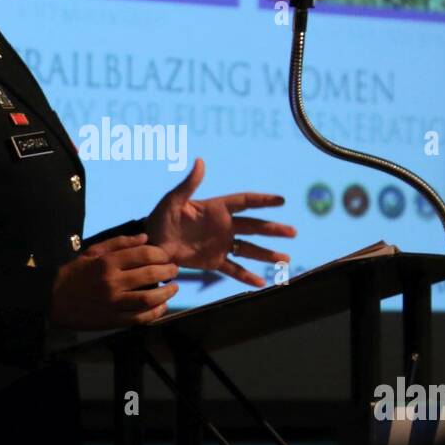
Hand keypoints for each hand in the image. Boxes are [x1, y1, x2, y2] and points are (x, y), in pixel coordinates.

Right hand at [49, 233, 178, 329]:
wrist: (52, 299)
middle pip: (150, 274)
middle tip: (174, 270)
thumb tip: (145, 238)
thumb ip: (119, 243)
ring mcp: (114, 303)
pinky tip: (162, 307)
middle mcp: (113, 282)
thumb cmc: (74, 273)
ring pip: (149, 298)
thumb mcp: (92, 252)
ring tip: (173, 288)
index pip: (143, 254)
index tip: (166, 256)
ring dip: (166, 293)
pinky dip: (155, 313)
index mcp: (107, 262)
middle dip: (168, 271)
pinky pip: (140, 318)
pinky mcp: (113, 320)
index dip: (160, 254)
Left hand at [146, 158, 295, 286]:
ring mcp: (220, 245)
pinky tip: (262, 283)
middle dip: (274, 229)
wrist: (151, 244)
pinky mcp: (213, 262)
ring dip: (267, 254)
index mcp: (216, 209)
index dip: (263, 201)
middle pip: (254, 227)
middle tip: (293, 232)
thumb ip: (189, 184)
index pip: (245, 202)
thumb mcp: (173, 200)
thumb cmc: (160, 218)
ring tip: (286, 258)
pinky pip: (233, 269)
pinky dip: (247, 276)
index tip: (281, 201)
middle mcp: (223, 226)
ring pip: (249, 249)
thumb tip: (200, 161)